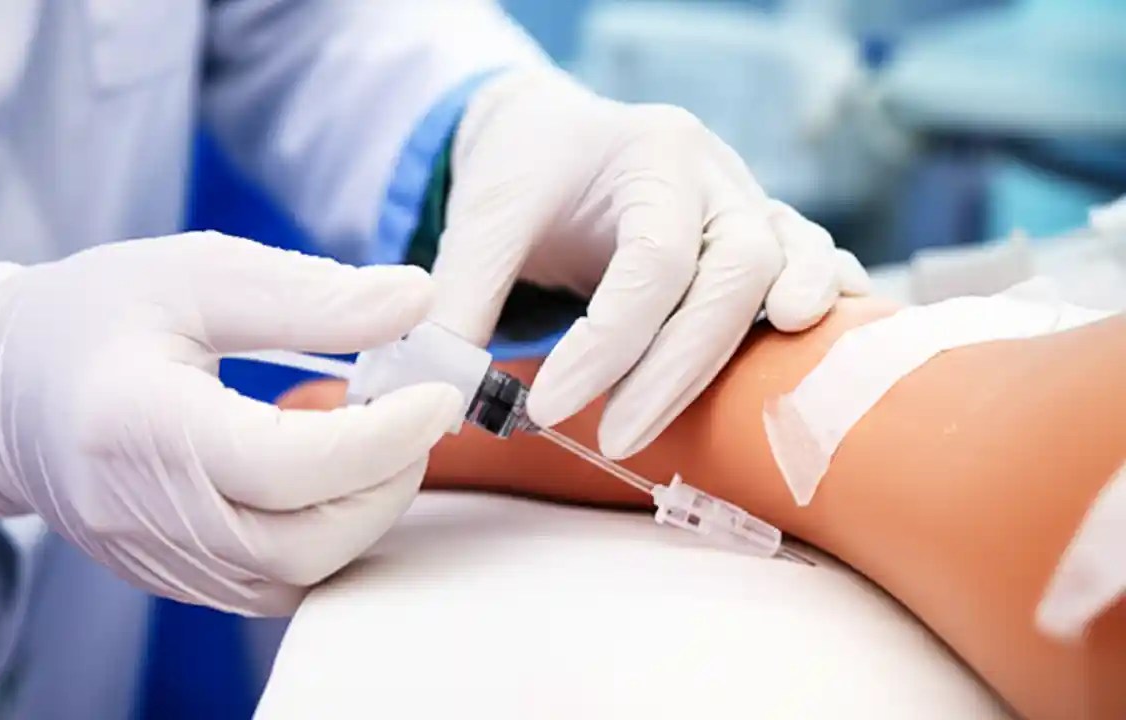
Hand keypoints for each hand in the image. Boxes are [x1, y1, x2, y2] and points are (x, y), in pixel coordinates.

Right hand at [0, 232, 462, 614]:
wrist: (3, 387)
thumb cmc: (96, 315)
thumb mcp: (196, 273)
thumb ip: (310, 294)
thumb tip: (417, 301)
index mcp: (132, 422)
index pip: (283, 464)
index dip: (380, 437)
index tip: (436, 393)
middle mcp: (136, 511)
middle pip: (299, 543)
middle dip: (387, 483)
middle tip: (418, 418)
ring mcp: (150, 557)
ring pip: (292, 577)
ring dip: (363, 514)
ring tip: (380, 441)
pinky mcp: (168, 576)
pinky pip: (270, 583)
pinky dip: (325, 537)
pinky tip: (335, 478)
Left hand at [429, 69, 868, 458]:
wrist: (561, 134)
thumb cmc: (527, 171)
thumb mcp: (483, 218)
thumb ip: (463, 300)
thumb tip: (449, 397)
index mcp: (652, 154)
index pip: (651, 261)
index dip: (608, 346)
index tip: (545, 408)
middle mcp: (716, 175)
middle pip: (736, 270)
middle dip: (678, 367)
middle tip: (614, 438)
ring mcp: (749, 202)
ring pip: (789, 266)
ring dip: (761, 340)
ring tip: (740, 409)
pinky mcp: (762, 235)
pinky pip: (817, 261)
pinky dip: (824, 301)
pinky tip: (805, 343)